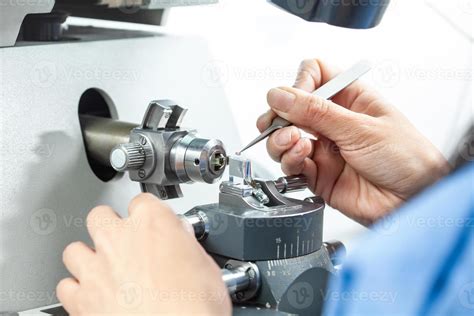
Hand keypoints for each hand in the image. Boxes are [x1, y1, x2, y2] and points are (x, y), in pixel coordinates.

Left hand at [57, 193, 230, 314]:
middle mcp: (119, 239)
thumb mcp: (206, 267)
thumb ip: (186, 245)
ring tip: (103, 268)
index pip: (143, 202)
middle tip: (123, 243)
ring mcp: (96, 268)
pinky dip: (77, 289)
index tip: (151, 225)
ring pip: (75, 249)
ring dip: (88, 257)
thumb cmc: (193, 306)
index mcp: (152, 223)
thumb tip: (182, 241)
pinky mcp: (81, 299)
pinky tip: (92, 294)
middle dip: (109, 227)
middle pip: (100, 216)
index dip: (148, 215)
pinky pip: (66, 285)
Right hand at [257, 59, 449, 224]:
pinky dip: (290, 161)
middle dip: (279, 115)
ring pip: (284, 138)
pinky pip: (291, 165)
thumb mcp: (361, 129)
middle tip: (278, 123)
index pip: (314, 76)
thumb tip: (280, 95)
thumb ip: (316, 112)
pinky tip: (303, 158)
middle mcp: (333, 122)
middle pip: (290, 108)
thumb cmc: (407, 159)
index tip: (293, 99)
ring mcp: (324, 148)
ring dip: (280, 140)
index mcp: (350, 99)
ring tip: (294, 142)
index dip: (299, 84)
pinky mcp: (318, 174)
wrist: (415, 201)